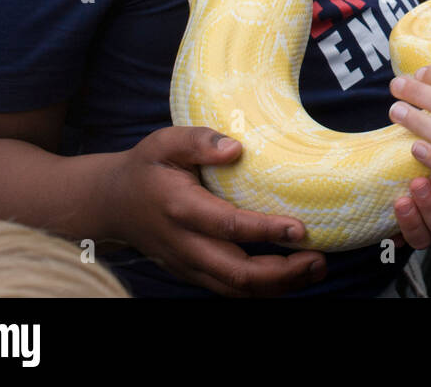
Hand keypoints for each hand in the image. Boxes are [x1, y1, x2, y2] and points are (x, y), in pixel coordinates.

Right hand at [107, 127, 325, 296]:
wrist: (111, 203)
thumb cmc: (147, 168)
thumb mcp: (164, 142)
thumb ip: (198, 140)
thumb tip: (235, 148)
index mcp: (180, 208)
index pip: (226, 226)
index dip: (264, 231)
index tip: (299, 229)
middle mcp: (185, 245)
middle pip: (235, 274)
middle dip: (281, 273)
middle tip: (318, 260)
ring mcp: (188, 265)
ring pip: (235, 289)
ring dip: (278, 286)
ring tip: (315, 269)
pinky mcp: (194, 273)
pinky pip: (230, 289)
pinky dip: (263, 288)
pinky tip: (291, 274)